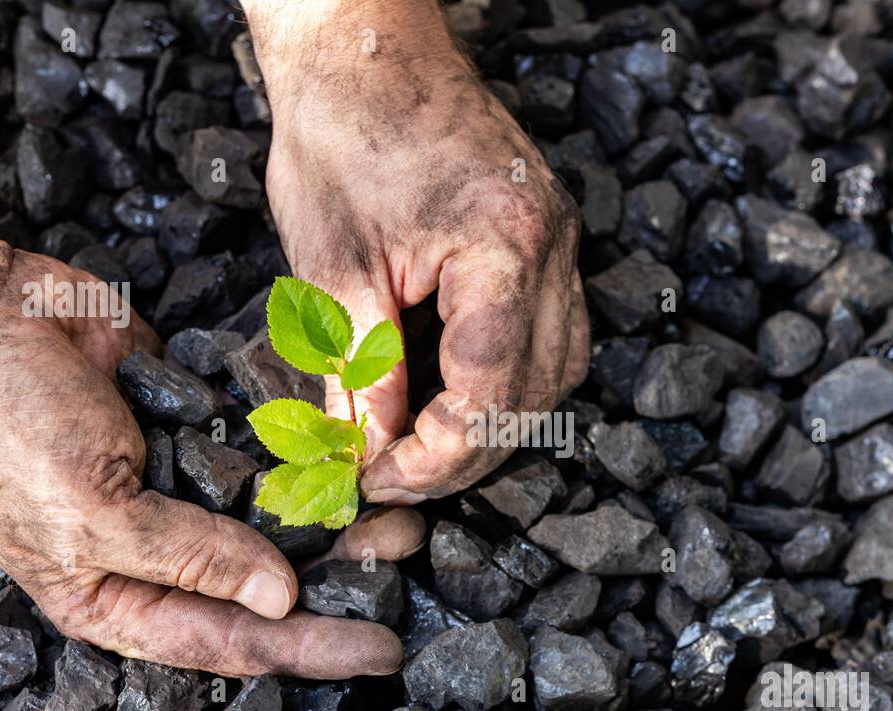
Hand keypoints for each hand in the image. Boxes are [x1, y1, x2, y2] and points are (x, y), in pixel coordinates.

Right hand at [0, 238, 419, 677]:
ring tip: (399, 504)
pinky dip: (307, 455)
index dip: (308, 648)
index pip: (227, 643)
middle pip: (263, 586)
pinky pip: (264, 453)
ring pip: (275, 520)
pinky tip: (355, 453)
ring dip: (336, 514)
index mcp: (115, 598)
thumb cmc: (5, 425)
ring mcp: (179, 489)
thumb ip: (187, 557)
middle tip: (407, 549)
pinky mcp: (195, 430)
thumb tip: (278, 600)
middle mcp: (155, 554)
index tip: (381, 648)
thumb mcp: (89, 511)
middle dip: (338, 574)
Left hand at [245, 0, 590, 504]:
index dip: (437, 455)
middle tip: (397, 477)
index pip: (491, 390)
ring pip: (556, 371)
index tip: (380, 479)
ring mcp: (558, 242)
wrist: (365, 49)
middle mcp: (551, 248)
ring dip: (496, 422)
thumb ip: (360, 371)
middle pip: (536, 392)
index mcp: (503, 247)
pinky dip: (508, 379)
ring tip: (427, 446)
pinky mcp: (544, 240)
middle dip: (468, 452)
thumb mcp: (334, 267)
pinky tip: (457, 393)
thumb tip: (366, 456)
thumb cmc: (341, 136)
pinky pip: (549, 333)